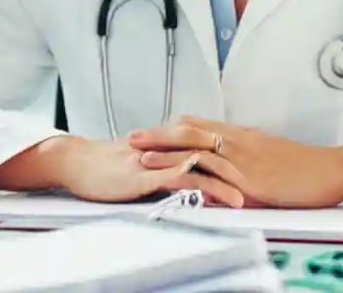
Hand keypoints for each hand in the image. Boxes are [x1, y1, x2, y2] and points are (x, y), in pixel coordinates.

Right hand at [0, 135, 245, 206]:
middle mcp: (169, 148)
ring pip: (199, 165)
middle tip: (265, 187)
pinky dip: (195, 184)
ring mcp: (158, 160)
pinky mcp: (144, 174)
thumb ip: (172, 167)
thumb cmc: (109, 166)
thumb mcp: (148, 165)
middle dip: (241, 171)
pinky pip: (174, 177)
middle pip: (213, 155)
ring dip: (224, 182)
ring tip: (246, 199)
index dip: (239, 160)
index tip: (262, 174)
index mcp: (173, 144)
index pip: (213, 148)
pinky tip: (209, 192)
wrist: (78, 161)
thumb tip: (194, 177)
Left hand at [126, 115, 342, 207]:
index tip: (150, 130)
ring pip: (196, 148)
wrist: (330, 171)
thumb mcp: (269, 158)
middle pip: (190, 130)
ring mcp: (242, 158)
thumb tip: (225, 170)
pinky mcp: (249, 178)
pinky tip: (173, 175)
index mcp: (242, 136)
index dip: (172, 128)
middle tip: (132, 136)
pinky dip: (190, 171)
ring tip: (140, 154)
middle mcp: (238, 141)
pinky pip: (214, 171)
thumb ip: (244, 162)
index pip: (199, 125)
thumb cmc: (304, 168)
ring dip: (165, 151)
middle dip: (158, 134)